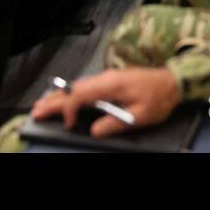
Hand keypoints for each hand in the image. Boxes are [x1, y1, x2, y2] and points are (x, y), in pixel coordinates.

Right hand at [29, 68, 181, 138]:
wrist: (173, 81)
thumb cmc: (159, 98)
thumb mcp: (140, 116)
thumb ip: (116, 123)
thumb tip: (95, 131)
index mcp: (111, 85)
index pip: (81, 95)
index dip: (70, 109)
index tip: (70, 125)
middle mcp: (106, 78)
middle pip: (74, 89)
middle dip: (55, 100)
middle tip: (36, 111)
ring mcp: (107, 78)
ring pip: (78, 86)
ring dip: (60, 96)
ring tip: (42, 105)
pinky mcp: (110, 81)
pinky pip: (85, 86)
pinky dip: (71, 93)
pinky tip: (64, 98)